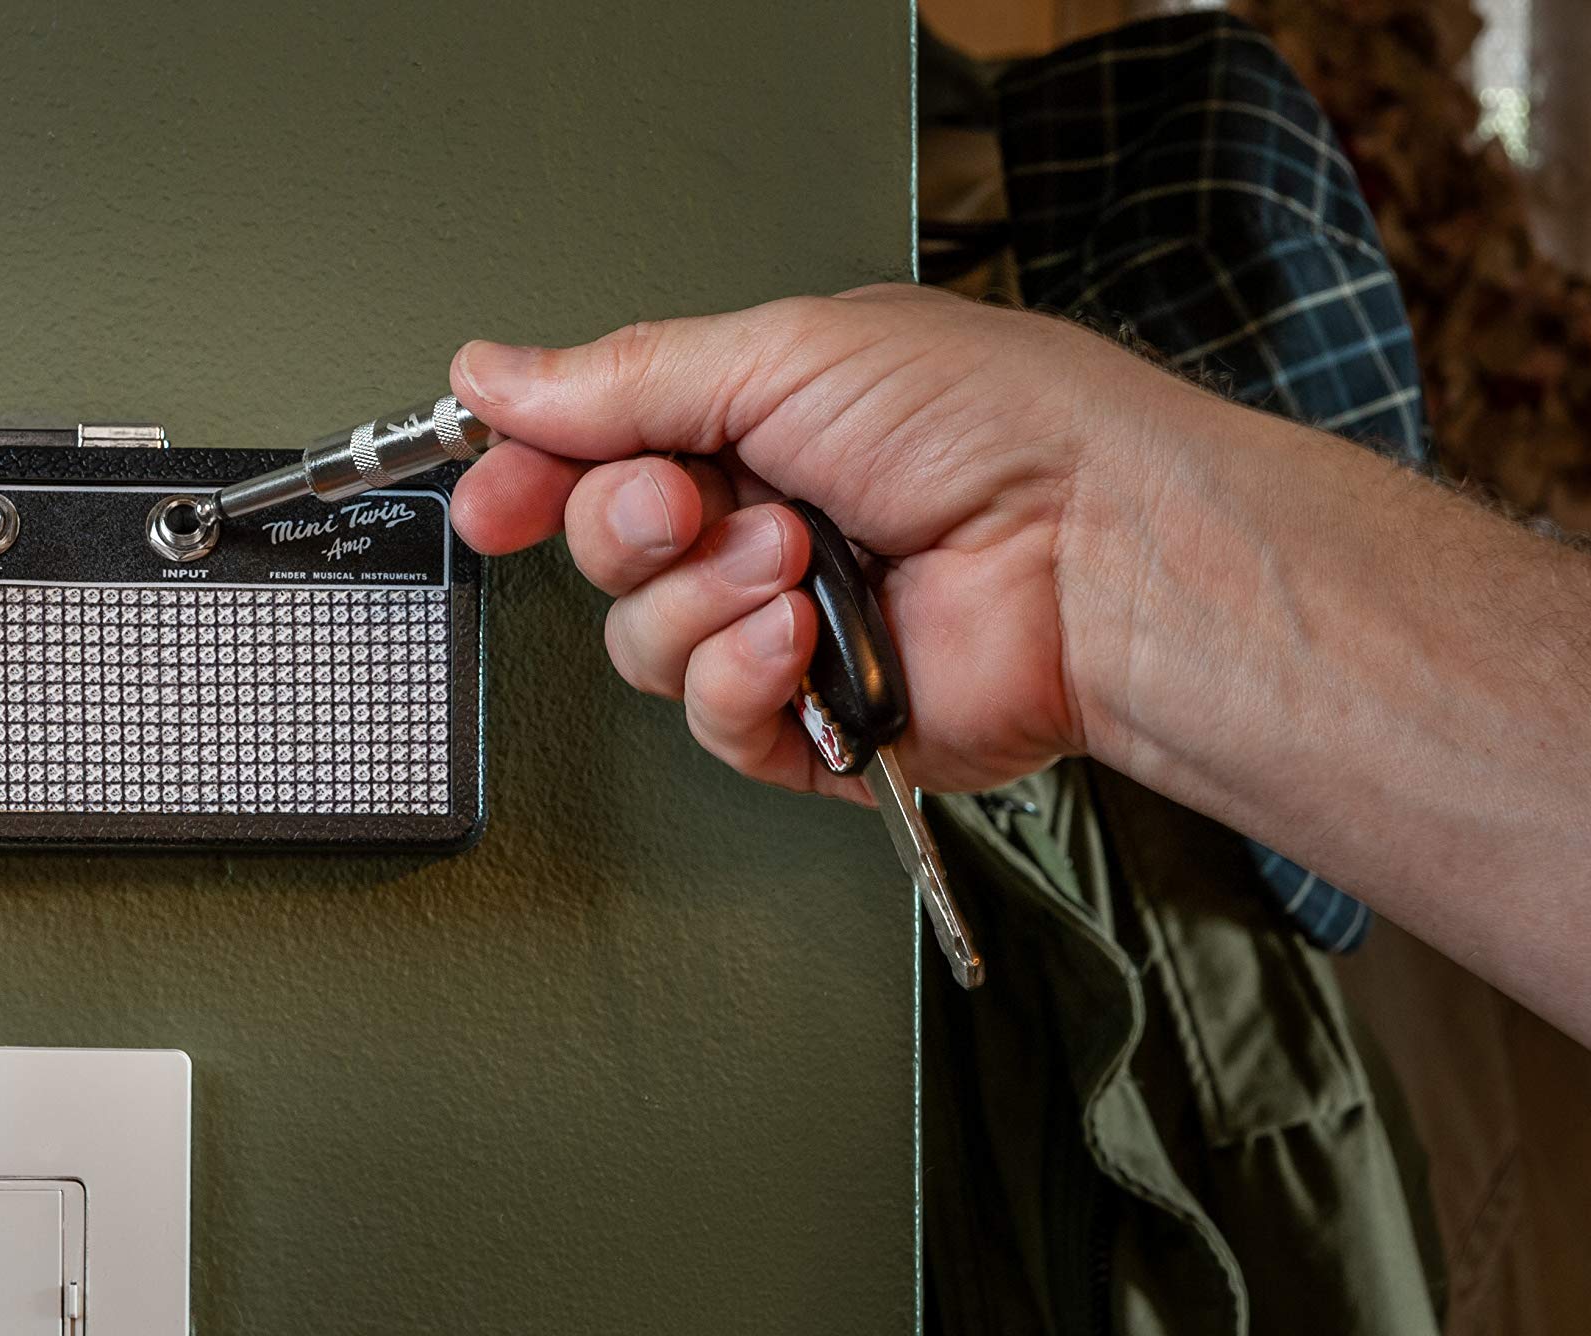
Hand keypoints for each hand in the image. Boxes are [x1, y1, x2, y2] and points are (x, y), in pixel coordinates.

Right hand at [448, 284, 1201, 800]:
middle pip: (607, 549)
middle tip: (693, 501)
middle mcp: (767, 525)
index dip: (533, 475)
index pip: (599, 454)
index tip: (495, 491)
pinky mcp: (816, 727)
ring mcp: (788, 629)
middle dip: (631, 524)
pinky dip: (741, 677)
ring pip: (644, 643)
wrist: (1095, 548)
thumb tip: (498, 372)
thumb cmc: (994, 426)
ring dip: (703, 599)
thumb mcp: (783, 354)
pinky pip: (711, 724)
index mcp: (759, 421)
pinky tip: (801, 640)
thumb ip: (624, 377)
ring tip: (796, 561)